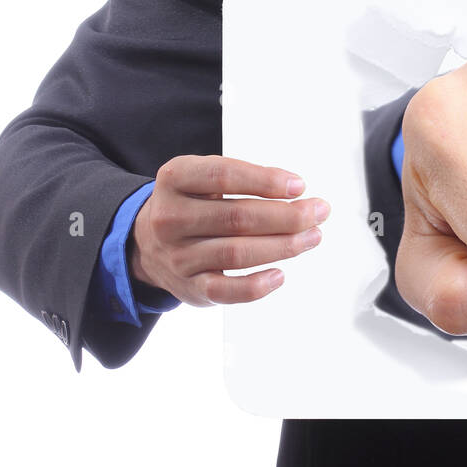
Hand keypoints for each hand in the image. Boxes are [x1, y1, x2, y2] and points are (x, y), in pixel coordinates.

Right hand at [129, 155, 329, 306]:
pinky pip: (226, 291)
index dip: (265, 180)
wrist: (148, 244)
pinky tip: (280, 274)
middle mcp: (170, 217)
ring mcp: (178, 255)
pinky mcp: (190, 287)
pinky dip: (256, 285)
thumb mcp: (203, 178)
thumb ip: (245, 179)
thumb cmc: (192, 204)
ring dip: (283, 246)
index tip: (299, 186)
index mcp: (175, 178)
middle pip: (237, 217)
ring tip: (312, 237)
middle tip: (318, 212)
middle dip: (287, 216)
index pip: (223, 175)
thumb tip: (297, 193)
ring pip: (237, 252)